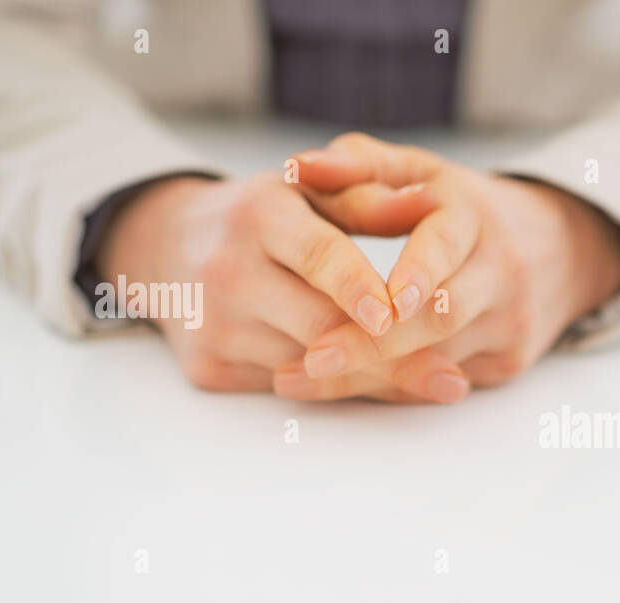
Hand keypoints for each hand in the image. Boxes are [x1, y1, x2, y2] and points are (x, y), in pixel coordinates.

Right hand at [96, 172, 465, 397]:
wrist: (165, 250)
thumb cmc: (262, 220)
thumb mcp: (307, 194)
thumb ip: (368, 201)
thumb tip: (427, 202)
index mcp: (258, 215)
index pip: (317, 257)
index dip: (359, 288)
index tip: (398, 313)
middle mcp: (228, 271)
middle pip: (320, 329)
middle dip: (392, 357)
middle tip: (454, 379)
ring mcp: (215, 326)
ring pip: (312, 369)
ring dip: (377, 381)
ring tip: (440, 387)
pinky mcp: (209, 368)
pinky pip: (291, 388)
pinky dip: (340, 391)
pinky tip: (386, 390)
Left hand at [274, 134, 619, 399]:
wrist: (564, 251)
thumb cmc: (465, 208)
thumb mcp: (423, 173)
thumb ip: (360, 167)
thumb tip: (298, 167)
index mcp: (474, 218)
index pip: (446, 248)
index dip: (416, 275)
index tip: (383, 303)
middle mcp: (501, 273)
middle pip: (439, 318)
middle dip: (373, 343)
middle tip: (310, 359)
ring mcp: (509, 324)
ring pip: (434, 362)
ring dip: (366, 375)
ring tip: (295, 378)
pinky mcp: (508, 363)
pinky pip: (441, 383)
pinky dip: (389, 388)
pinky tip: (338, 389)